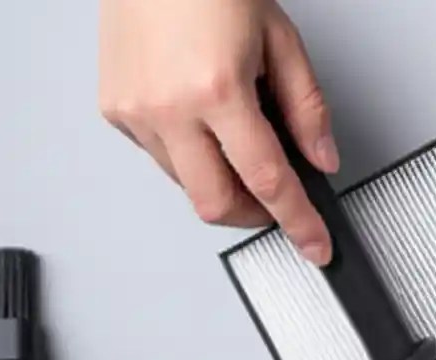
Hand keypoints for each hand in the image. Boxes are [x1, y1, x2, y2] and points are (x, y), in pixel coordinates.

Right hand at [99, 0, 337, 263]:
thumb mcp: (280, 39)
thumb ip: (307, 107)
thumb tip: (321, 158)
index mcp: (217, 88)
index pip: (267, 181)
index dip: (297, 220)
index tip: (315, 245)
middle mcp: (169, 107)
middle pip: (216, 203)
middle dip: (252, 214)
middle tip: (274, 200)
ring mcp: (135, 112)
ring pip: (186, 185)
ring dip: (219, 180)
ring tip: (233, 136)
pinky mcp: (115, 111)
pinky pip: (159, 158)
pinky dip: (188, 154)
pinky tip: (199, 120)